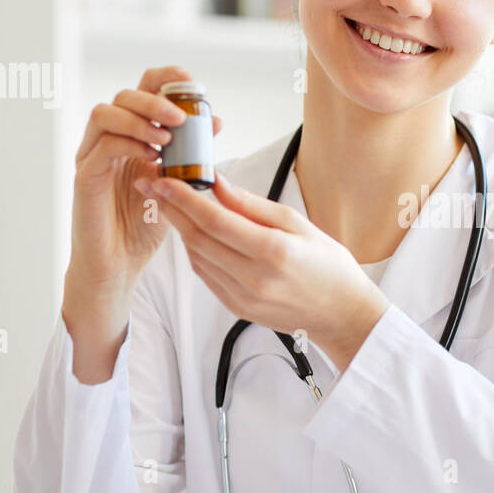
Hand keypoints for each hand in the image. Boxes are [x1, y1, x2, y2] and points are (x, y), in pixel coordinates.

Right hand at [66, 65, 223, 291]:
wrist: (119, 264)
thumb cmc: (143, 225)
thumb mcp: (176, 184)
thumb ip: (191, 154)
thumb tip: (215, 122)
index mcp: (131, 136)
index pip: (142, 91)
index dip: (163, 79)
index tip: (189, 81)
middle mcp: (108, 140)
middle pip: (123, 96)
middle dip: (154, 100)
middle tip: (181, 118)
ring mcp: (92, 156)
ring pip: (104, 114)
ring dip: (139, 120)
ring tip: (166, 139)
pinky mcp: (85, 177)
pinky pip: (100, 147)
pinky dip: (127, 144)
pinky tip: (151, 158)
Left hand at [137, 171, 390, 370]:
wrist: (341, 314)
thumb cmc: (328, 265)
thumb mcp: (298, 224)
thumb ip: (253, 205)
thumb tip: (217, 183)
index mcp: (272, 252)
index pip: (214, 220)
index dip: (183, 197)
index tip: (163, 178)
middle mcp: (253, 278)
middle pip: (197, 238)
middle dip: (171, 208)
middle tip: (151, 184)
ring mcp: (243, 297)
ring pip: (196, 257)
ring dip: (180, 229)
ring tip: (171, 204)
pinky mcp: (237, 308)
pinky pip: (206, 275)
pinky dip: (195, 251)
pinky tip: (194, 233)